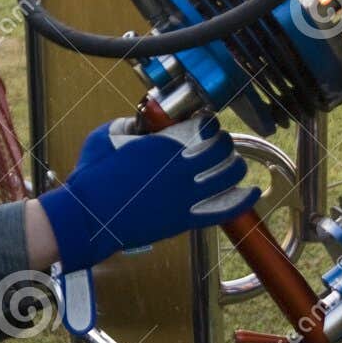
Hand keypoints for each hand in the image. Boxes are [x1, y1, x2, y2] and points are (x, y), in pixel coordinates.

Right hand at [37, 115, 259, 272]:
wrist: (88, 217)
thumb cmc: (92, 177)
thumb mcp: (105, 136)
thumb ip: (129, 126)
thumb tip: (142, 124)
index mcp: (165, 144)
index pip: (205, 126)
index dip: (210, 123)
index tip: (207, 124)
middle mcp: (182, 167)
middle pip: (222, 149)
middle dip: (224, 143)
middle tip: (220, 145)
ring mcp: (186, 195)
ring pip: (229, 175)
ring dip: (235, 166)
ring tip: (233, 165)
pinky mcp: (185, 219)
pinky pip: (224, 209)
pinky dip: (243, 200)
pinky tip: (253, 192)